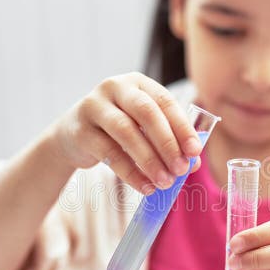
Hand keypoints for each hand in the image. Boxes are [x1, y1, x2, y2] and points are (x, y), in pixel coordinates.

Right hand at [52, 72, 202, 193]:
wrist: (73, 137)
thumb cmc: (118, 131)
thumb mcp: (144, 130)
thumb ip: (169, 141)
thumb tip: (193, 163)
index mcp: (138, 83)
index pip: (165, 101)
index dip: (182, 127)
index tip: (195, 152)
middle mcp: (115, 87)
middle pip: (146, 112)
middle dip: (167, 143)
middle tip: (181, 169)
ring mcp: (94, 106)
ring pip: (126, 132)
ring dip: (149, 160)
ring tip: (164, 182)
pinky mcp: (80, 130)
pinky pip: (109, 153)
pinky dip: (130, 173)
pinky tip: (145, 187)